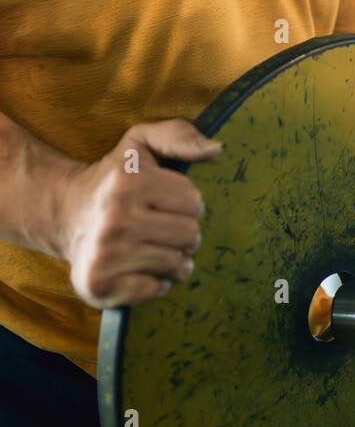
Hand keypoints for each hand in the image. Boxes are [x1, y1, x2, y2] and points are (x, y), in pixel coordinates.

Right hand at [58, 120, 219, 308]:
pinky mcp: (99, 285)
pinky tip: (140, 269)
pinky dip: (155, 283)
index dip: (187, 203)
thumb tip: (216, 149)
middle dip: (183, 233)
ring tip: (153, 248)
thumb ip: (179, 136)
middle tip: (161, 228)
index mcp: (127, 182)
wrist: (67, 214)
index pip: (193, 201)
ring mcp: (104, 255)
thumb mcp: (141, 143)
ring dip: (173, 260)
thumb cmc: (114, 178)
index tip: (167, 203)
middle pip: (190, 235)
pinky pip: (155, 290)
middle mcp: (114, 219)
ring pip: (176, 265)